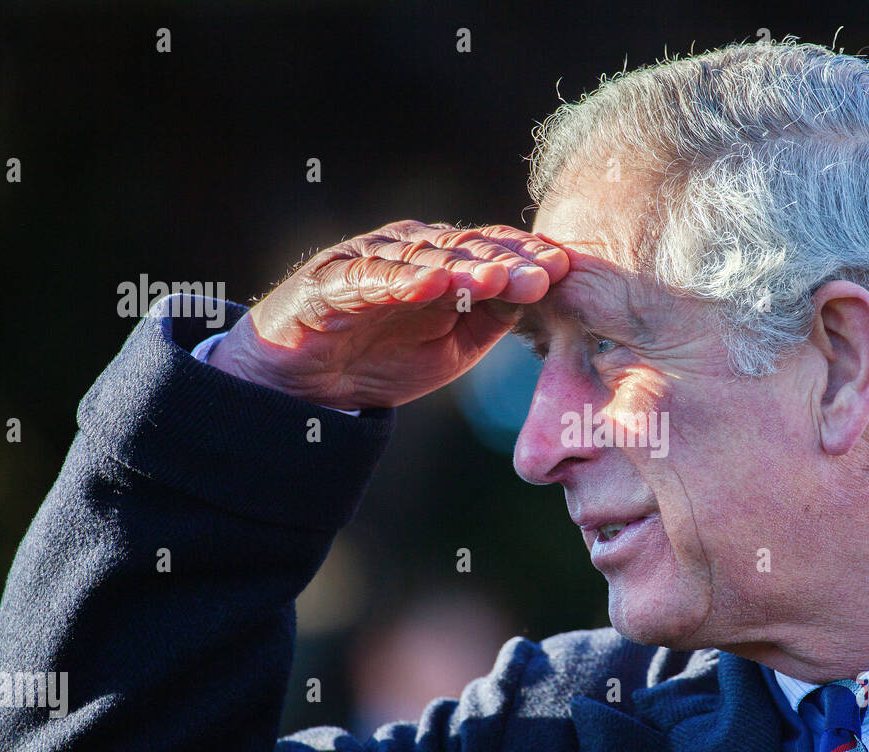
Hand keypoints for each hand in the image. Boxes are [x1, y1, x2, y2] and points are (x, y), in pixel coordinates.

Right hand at [209, 220, 568, 408]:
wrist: (304, 385)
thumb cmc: (382, 357)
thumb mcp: (453, 347)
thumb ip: (492, 320)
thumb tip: (540, 298)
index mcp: (444, 262)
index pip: (494, 251)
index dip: (527, 258)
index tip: (564, 271)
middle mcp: (410, 250)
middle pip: (466, 249)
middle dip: (507, 260)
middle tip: (543, 274)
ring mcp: (370, 261)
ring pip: (424, 258)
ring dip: (463, 267)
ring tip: (497, 279)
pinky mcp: (329, 281)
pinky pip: (369, 277)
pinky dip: (400, 279)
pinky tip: (430, 284)